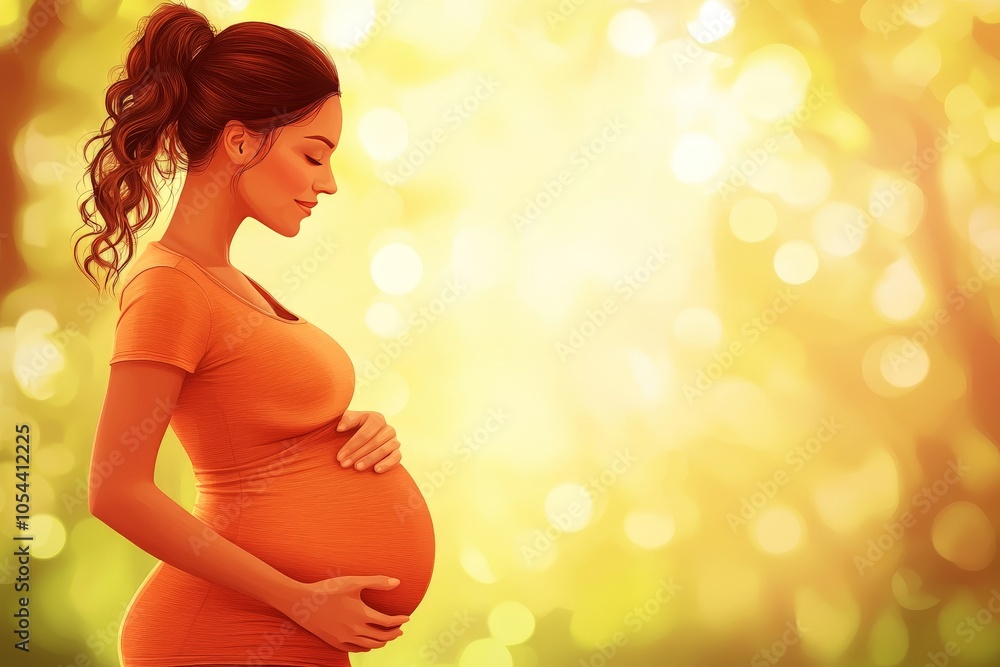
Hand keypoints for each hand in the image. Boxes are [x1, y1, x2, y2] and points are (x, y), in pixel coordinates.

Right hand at [282, 575, 409, 651]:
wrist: (302, 601)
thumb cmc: (328, 589)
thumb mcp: (353, 581)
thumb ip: (377, 581)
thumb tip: (397, 582)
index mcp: (361, 614)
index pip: (388, 622)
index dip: (400, 621)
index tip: (406, 618)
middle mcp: (355, 629)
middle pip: (382, 637)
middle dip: (394, 634)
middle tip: (400, 629)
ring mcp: (344, 638)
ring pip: (370, 646)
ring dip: (382, 642)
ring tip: (388, 637)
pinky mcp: (334, 642)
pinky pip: (355, 650)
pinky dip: (366, 648)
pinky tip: (369, 644)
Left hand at [335, 410, 400, 472]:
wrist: (359, 440)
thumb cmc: (351, 430)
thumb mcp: (347, 422)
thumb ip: (345, 420)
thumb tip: (340, 427)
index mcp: (376, 418)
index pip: (365, 432)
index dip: (352, 445)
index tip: (339, 456)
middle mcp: (387, 428)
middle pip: (374, 442)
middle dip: (357, 454)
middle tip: (344, 464)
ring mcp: (394, 440)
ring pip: (385, 449)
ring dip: (370, 459)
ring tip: (357, 467)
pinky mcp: (397, 452)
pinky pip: (396, 457)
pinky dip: (388, 463)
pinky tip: (376, 469)